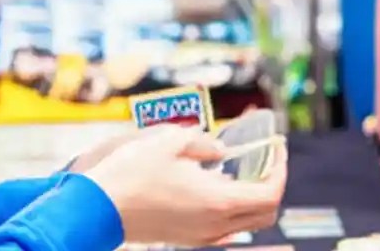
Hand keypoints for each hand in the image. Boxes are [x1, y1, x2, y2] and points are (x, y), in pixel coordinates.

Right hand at [80, 125, 287, 245]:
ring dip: (251, 196)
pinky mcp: (185, 237)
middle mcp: (215, 224)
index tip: (277, 148)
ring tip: (239, 167)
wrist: (99, 207)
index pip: (270, 194)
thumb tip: (219, 150)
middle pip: (264, 214)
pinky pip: (222, 226)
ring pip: (244, 222)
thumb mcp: (172, 141)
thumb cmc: (133, 173)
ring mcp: (200, 235)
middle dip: (272, 185)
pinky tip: (215, 183)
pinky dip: (230, 207)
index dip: (281, 169)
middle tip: (266, 159)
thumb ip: (204, 143)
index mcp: (218, 201)